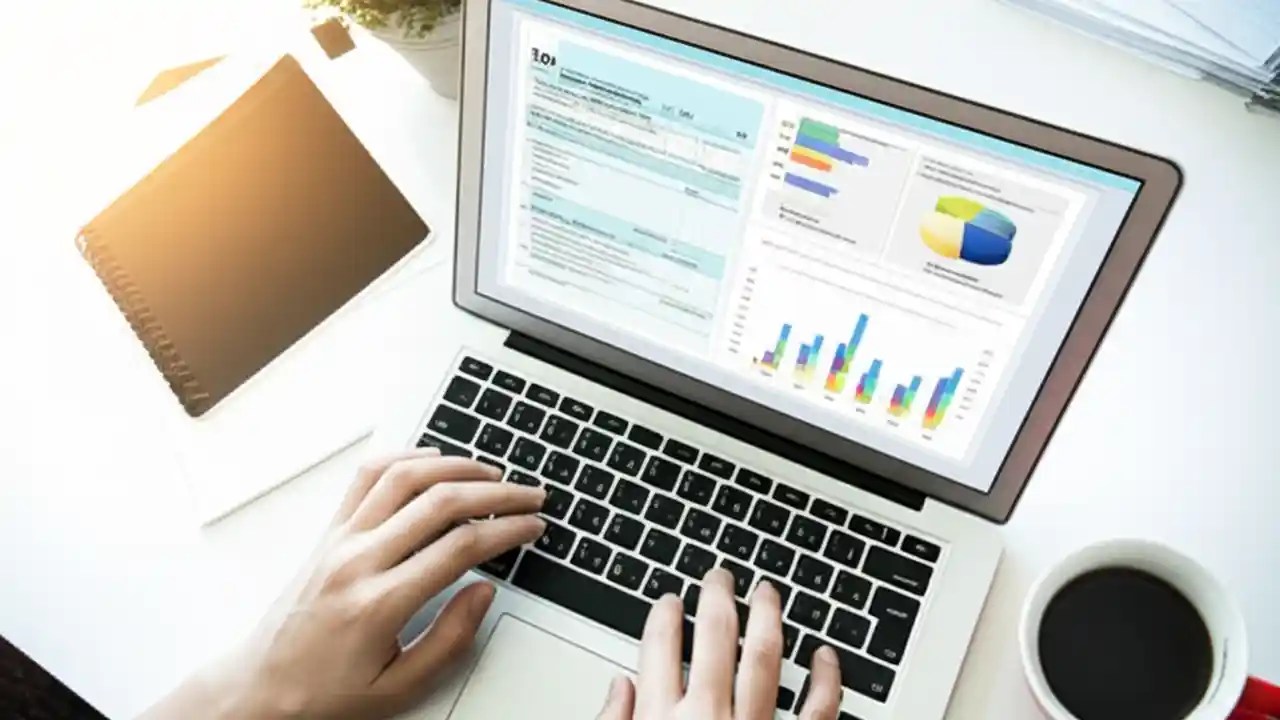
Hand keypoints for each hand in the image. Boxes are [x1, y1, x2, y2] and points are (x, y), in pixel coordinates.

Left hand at [139, 448, 545, 719]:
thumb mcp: (399, 689)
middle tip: (528, 495)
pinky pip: (366, 478)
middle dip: (495, 492)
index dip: (507, 530)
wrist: (260, 690)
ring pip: (403, 477)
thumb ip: (449, 640)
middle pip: (439, 501)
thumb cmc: (324, 694)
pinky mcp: (328, 533)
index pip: (460, 547)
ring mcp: (338, 540)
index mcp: (379, 603)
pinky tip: (433, 461)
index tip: (532, 526)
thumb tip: (484, 592)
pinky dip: (405, 459)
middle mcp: (357, 561)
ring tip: (490, 472)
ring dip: (455, 466)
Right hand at [595, 568, 843, 719]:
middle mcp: (708, 719)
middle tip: (720, 576)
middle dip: (717, 598)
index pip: (658, 650)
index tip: (670, 601)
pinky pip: (818, 710)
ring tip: (766, 591)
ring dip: (767, 617)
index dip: (664, 617)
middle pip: (715, 638)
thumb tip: (619, 688)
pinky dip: (826, 679)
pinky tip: (825, 655)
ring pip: (765, 658)